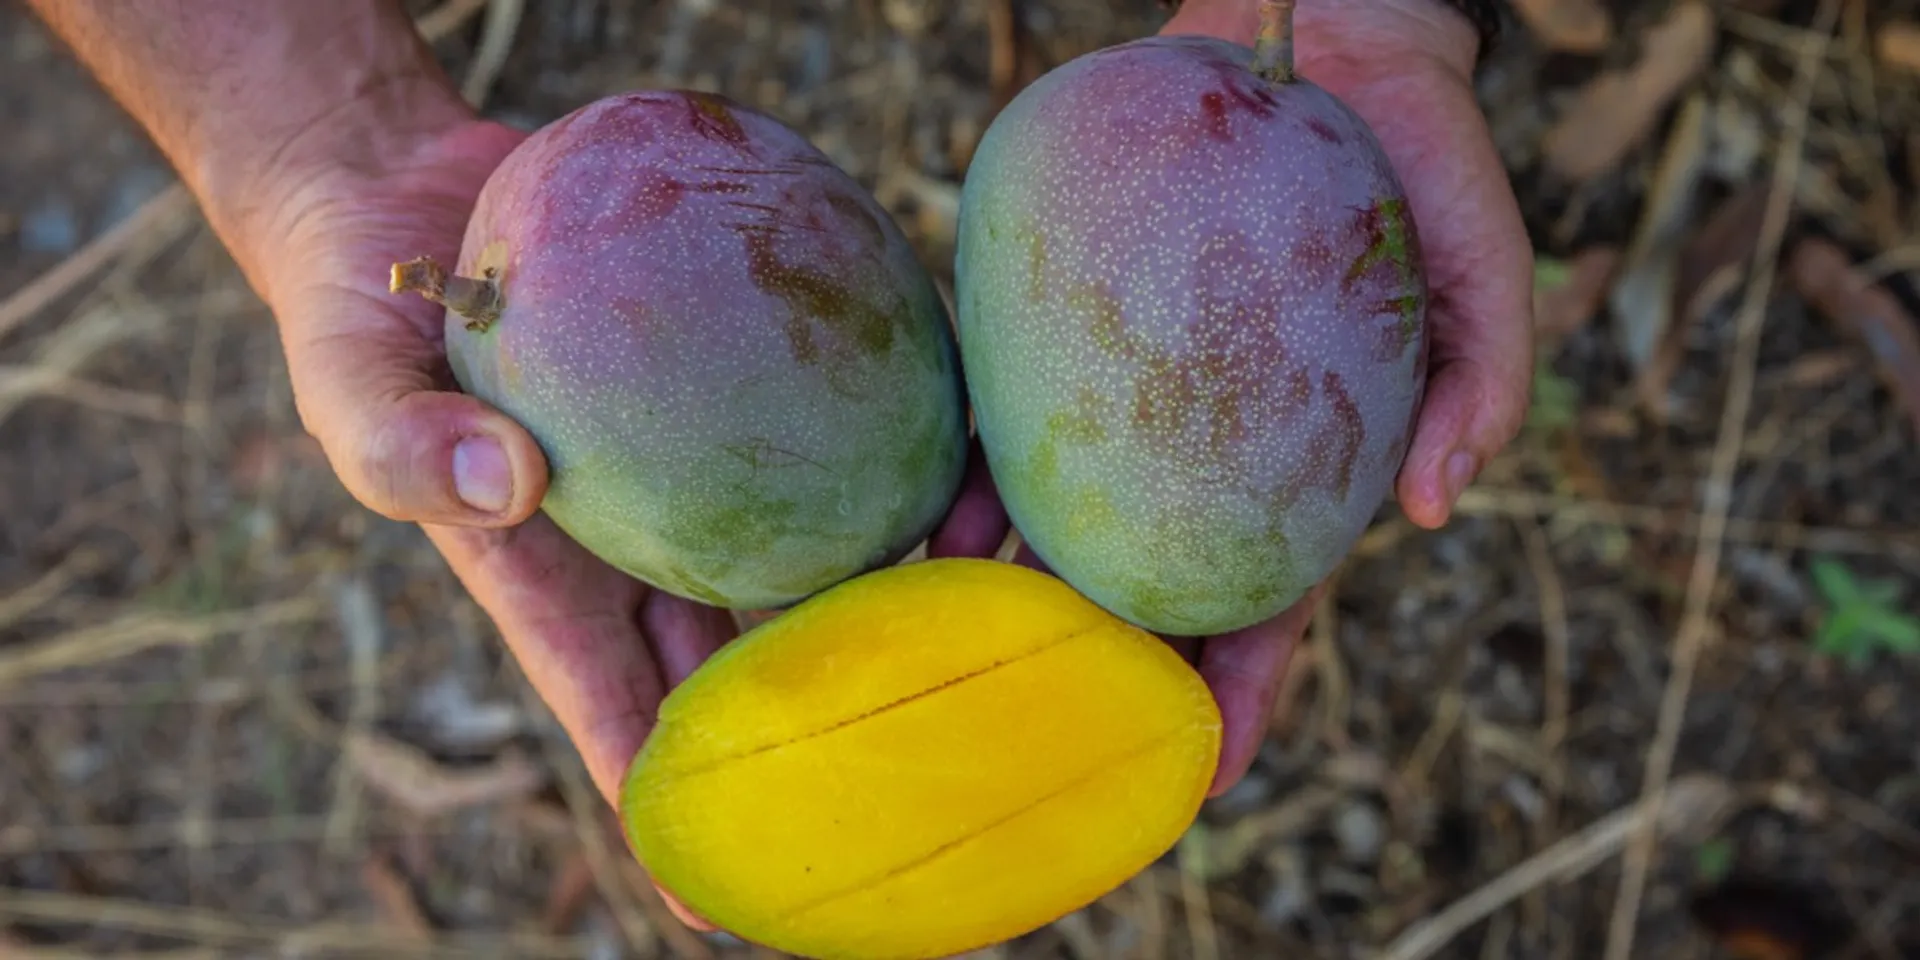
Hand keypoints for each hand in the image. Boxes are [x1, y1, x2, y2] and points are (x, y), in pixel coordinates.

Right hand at [248, 104, 1017, 932]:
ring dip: (912, 577)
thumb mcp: (350, 387)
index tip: (741, 904)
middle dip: (846, 708)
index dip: (684, 812)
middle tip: (940, 746)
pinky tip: (979, 445)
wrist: (412, 197)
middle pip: (763, 654)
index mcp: (562, 588)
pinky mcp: (756, 380)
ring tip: (999, 582)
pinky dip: (909, 439)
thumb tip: (508, 482)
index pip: (626, 716)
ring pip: (828, 550)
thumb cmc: (362, 320)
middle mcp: (655, 549)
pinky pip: (845, 419)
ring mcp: (714, 471)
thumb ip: (404, 444)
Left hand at [973, 0, 1524, 794]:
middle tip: (1054, 757)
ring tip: (970, 667)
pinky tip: (938, 538)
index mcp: (1308, 469)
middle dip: (1107, 679)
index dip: (1245, 695)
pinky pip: (1016, 421)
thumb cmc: (1420, 165)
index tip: (1205, 779)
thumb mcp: (1488, 266)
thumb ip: (1487, 381)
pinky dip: (980, 484)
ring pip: (1068, 525)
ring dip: (1022, 601)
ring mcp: (1132, 398)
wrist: (1320, 41)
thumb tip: (1435, 511)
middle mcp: (1206, 454)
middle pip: (1150, 589)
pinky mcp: (1071, 331)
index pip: (1275, 604)